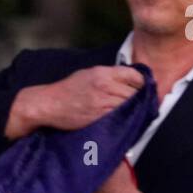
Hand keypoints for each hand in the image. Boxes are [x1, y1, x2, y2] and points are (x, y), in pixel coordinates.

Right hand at [5, 65, 144, 139]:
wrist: (49, 104)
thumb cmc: (67, 90)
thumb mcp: (88, 74)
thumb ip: (108, 76)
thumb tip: (128, 81)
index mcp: (103, 73)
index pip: (135, 76)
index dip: (142, 84)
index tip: (143, 90)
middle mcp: (105, 85)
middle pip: (135, 93)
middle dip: (139, 99)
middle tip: (140, 105)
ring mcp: (103, 102)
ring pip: (130, 106)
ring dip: (133, 111)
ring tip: (132, 114)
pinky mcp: (99, 117)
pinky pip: (120, 118)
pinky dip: (124, 119)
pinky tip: (122, 120)